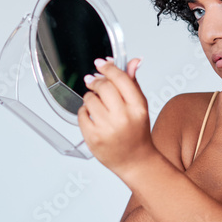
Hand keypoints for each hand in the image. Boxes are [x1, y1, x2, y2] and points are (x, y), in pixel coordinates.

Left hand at [77, 58, 156, 175]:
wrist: (134, 160)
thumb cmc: (136, 132)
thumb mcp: (140, 106)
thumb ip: (133, 82)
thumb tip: (133, 61)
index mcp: (138, 107)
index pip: (120, 78)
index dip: (108, 67)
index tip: (101, 63)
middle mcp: (123, 118)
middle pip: (103, 86)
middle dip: (96, 82)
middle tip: (94, 82)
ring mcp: (107, 129)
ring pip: (89, 99)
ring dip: (90, 97)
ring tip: (97, 104)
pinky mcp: (93, 138)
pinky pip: (81, 114)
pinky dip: (84, 112)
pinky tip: (93, 117)